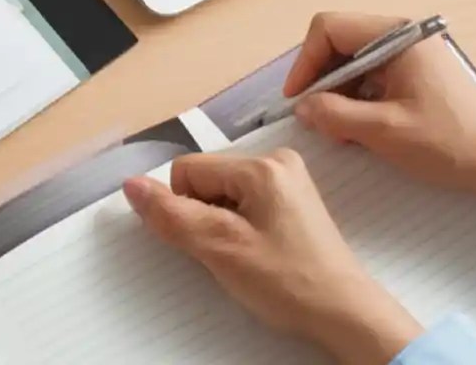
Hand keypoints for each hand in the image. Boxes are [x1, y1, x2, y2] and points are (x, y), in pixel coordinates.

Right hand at [124, 151, 420, 363]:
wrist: (345, 314)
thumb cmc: (286, 282)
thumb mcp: (220, 248)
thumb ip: (170, 214)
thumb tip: (130, 185)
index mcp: (261, 165)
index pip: (186, 172)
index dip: (185, 210)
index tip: (214, 241)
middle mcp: (276, 160)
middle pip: (204, 179)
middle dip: (204, 216)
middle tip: (233, 250)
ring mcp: (287, 179)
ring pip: (220, 193)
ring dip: (221, 223)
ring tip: (249, 253)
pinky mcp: (291, 199)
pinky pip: (242, 202)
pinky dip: (239, 226)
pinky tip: (260, 250)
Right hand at [285, 12, 475, 194]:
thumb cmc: (450, 142)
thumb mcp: (385, 131)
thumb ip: (334, 115)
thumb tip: (302, 107)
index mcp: (398, 39)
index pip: (330, 29)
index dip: (306, 61)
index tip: (298, 97)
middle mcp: (403, 38)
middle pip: (339, 44)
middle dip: (321, 81)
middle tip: (317, 117)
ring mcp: (410, 55)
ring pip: (352, 62)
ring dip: (337, 94)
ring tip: (340, 129)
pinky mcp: (415, 73)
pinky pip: (370, 76)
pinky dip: (356, 99)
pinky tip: (360, 128)